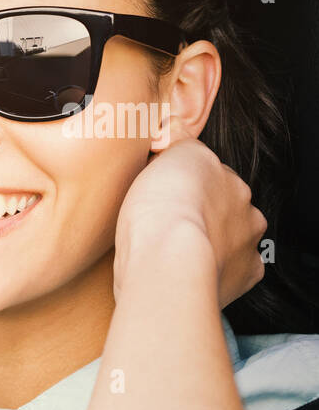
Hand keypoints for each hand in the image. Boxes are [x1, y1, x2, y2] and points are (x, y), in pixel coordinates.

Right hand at [114, 138, 265, 308]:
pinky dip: (219, 273)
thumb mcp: (171, 156)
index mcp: (231, 181)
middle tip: (171, 224)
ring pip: (235, 240)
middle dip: (206, 215)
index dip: (187, 185)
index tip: (167, 193)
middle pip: (227, 209)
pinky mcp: (240, 280)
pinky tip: (195, 271)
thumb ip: (180, 142)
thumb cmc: (163, 210)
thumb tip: (179, 129)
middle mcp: (246, 211)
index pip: (212, 176)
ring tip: (179, 252)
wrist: (167, 261)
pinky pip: (235, 274)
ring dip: (215, 244)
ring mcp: (246, 247)